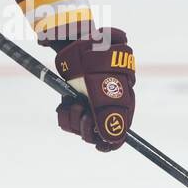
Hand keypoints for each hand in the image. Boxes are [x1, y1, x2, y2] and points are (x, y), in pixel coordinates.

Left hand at [53, 29, 134, 150]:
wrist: (76, 42)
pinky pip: (68, 119)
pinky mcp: (74, 99)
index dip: (110, 143)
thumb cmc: (96, 63)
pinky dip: (65, 114)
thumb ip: (110, 117)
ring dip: (75, 119)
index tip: (99, 145)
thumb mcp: (105, 90)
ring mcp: (89, 103)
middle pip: (98, 134)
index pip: (119, 134)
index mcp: (122, 104)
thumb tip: (112, 142)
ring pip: (81, 127)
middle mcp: (106, 106)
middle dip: (87, 129)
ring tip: (74, 102)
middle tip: (83, 112)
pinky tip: (65, 103)